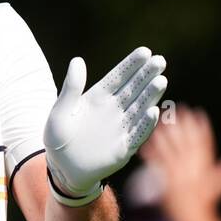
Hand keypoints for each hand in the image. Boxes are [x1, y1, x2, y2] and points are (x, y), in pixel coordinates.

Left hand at [44, 46, 167, 199]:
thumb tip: (77, 60)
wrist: (62, 169)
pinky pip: (137, 134)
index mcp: (97, 98)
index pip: (117, 77)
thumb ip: (71, 88)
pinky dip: (145, 124)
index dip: (131, 65)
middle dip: (146, 75)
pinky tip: (153, 111)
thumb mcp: (60, 111)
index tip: (145, 51)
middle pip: (133, 89)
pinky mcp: (124, 147)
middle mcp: (113, 110)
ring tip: (161, 80)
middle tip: (160, 61)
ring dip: (150, 95)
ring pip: (140, 108)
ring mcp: (120, 127)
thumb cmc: (59, 138)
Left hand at [139, 105, 220, 220]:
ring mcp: (177, 171)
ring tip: (161, 119)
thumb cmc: (206, 203)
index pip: (204, 142)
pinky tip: (145, 141)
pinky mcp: (165, 177)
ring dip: (166, 133)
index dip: (201, 127)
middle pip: (187, 141)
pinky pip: (157, 161)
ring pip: (171, 148)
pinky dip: (151, 151)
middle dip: (183, 124)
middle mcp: (191, 166)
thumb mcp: (218, 186)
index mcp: (205, 166)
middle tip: (178, 108)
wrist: (192, 217)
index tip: (198, 112)